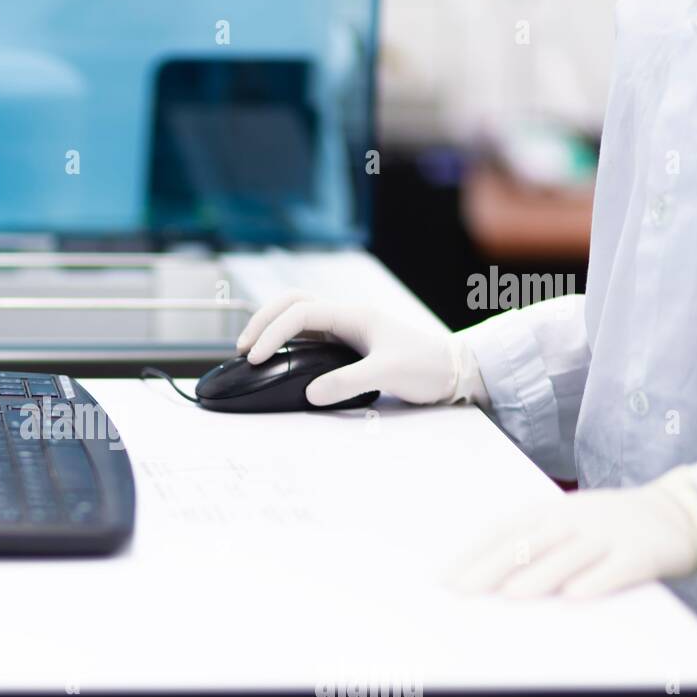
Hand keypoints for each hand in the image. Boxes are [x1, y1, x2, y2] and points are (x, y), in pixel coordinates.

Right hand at [236, 290, 476, 406]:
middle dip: (262, 321)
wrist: (454, 369)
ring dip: (272, 328)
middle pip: (291, 303)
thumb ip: (348, 382)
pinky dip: (286, 341)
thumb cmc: (427, 365)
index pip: (299, 313)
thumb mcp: (388, 374)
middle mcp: (346, 316)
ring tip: (252, 352)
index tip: (255, 358)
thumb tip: (310, 393)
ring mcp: (346, 328)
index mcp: (353, 315)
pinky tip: (278, 358)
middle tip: (242, 349)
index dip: (272, 333)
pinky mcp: (347, 344)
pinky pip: (308, 334)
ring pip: (297, 316)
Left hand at [447, 476, 696, 598]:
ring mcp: (609, 534)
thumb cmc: (603, 527)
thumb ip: (528, 544)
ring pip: (570, 554)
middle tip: (463, 592)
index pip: (504, 531)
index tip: (444, 580)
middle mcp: (575, 519)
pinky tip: (576, 597)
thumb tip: (479, 576)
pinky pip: (618, 568)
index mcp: (549, 512)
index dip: (473, 553)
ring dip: (540, 574)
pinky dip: (597, 581)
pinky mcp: (643, 552)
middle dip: (493, 566)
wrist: (674, 513)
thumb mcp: (563, 523)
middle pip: (529, 542)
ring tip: (511, 595)